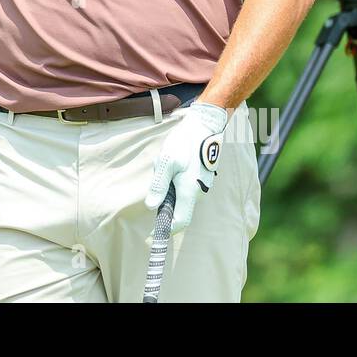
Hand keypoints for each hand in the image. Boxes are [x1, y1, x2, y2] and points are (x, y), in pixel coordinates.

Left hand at [144, 101, 228, 235]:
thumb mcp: (166, 162)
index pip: (181, 221)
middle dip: (164, 194)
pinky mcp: (201, 176)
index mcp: (189, 191)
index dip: (168, 228)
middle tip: (159, 169)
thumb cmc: (184, 143)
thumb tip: (152, 206)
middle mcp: (198, 191)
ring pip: (179, 192)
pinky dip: (175, 174)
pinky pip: (184, 182)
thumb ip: (159, 185)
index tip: (155, 231)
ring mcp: (202, 184)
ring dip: (169, 181)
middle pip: (177, 205)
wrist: (205, 125)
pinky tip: (174, 157)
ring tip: (168, 159)